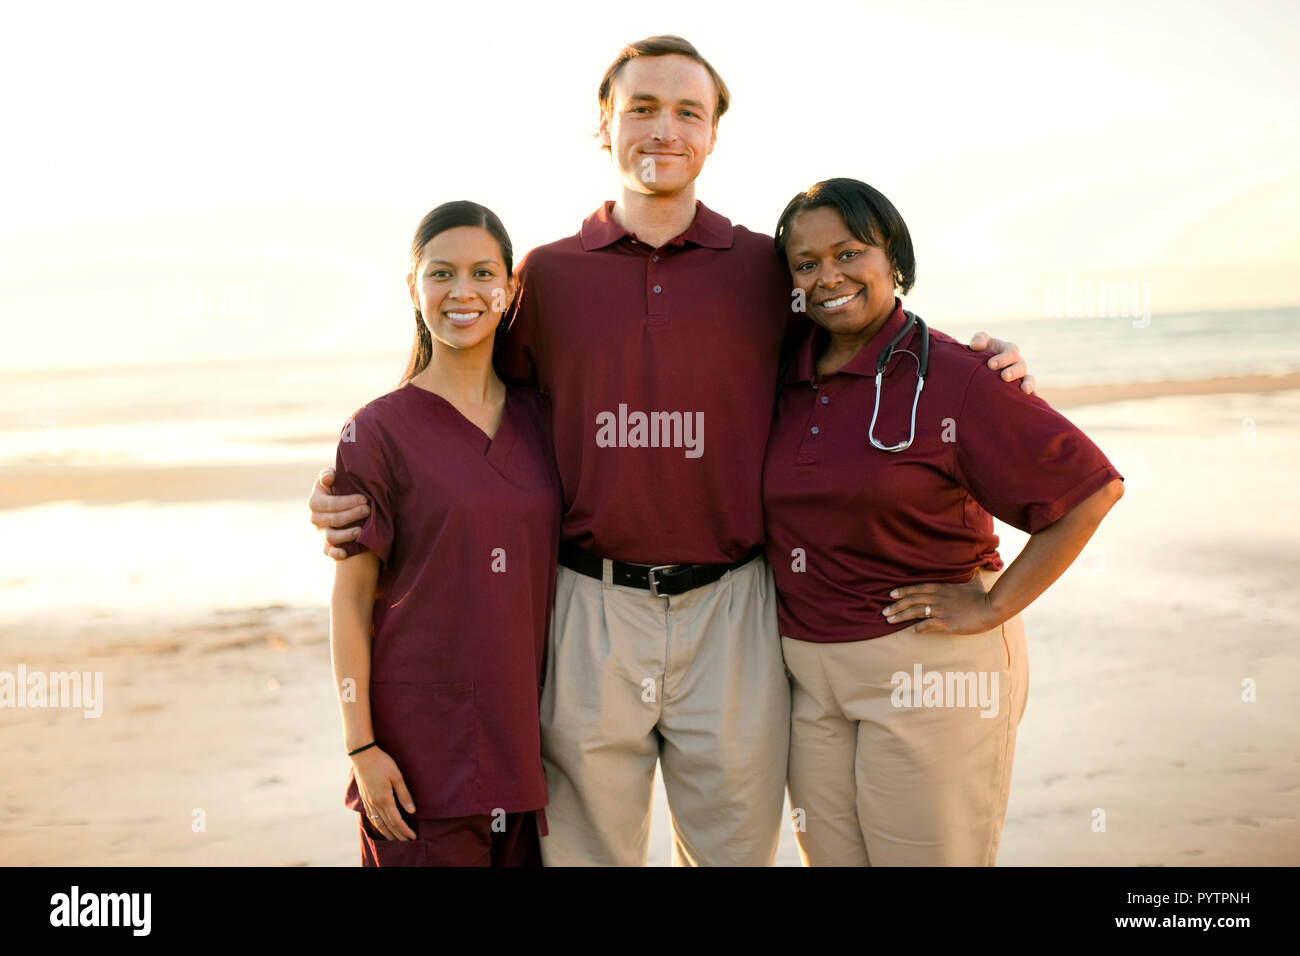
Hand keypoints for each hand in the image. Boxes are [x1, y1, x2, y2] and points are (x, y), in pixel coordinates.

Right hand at [309, 467, 369, 559]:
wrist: (340, 505)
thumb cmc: (338, 489)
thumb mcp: (332, 479)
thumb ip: (328, 475)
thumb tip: (329, 477)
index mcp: (315, 502)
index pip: (330, 503)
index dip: (347, 502)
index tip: (364, 499)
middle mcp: (315, 519)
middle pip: (333, 520)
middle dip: (352, 515)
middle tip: (368, 510)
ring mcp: (321, 533)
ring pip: (331, 537)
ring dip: (346, 535)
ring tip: (360, 531)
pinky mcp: (326, 545)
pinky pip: (328, 552)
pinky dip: (335, 554)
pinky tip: (345, 554)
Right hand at [352, 747, 417, 840]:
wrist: (362, 755)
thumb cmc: (382, 762)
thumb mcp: (397, 776)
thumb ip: (404, 794)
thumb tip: (412, 811)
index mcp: (384, 799)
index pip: (396, 820)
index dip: (405, 830)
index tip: (413, 837)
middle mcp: (375, 804)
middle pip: (387, 825)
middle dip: (398, 835)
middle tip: (407, 842)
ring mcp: (368, 802)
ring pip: (378, 823)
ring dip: (387, 833)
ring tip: (395, 839)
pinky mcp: (365, 798)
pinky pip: (372, 817)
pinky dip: (378, 825)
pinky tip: (381, 826)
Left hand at [881, 575, 998, 635]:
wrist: (991, 608)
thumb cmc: (982, 595)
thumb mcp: (972, 581)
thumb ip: (968, 575)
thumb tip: (974, 566)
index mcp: (941, 588)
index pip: (917, 588)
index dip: (903, 591)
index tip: (891, 594)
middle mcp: (937, 598)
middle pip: (911, 600)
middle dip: (896, 605)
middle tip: (884, 611)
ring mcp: (940, 611)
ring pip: (915, 612)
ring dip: (900, 616)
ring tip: (889, 620)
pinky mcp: (946, 623)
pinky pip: (927, 625)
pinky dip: (918, 628)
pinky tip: (912, 630)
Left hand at [967, 333, 1034, 394]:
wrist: (978, 368)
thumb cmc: (980, 352)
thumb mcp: (979, 343)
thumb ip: (979, 340)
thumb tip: (975, 346)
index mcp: (1009, 350)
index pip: (1011, 352)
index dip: (1003, 358)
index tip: (990, 365)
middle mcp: (1017, 363)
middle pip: (1020, 366)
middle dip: (1013, 371)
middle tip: (1004, 376)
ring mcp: (1020, 377)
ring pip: (1028, 379)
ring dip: (1028, 384)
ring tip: (1024, 390)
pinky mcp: (1019, 389)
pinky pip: (1030, 393)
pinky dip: (1033, 397)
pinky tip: (1032, 403)